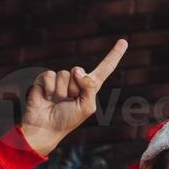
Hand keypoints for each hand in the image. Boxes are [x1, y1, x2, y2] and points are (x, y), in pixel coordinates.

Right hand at [19, 39, 127, 156]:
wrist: (45, 126)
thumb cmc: (67, 120)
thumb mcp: (87, 107)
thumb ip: (89, 88)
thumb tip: (79, 70)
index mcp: (90, 87)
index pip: (105, 68)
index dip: (114, 55)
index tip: (124, 41)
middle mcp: (76, 80)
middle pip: (79, 71)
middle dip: (73, 87)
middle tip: (68, 101)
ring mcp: (60, 79)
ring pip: (64, 74)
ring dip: (61, 91)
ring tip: (56, 101)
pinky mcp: (45, 79)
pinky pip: (50, 76)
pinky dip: (49, 89)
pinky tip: (46, 97)